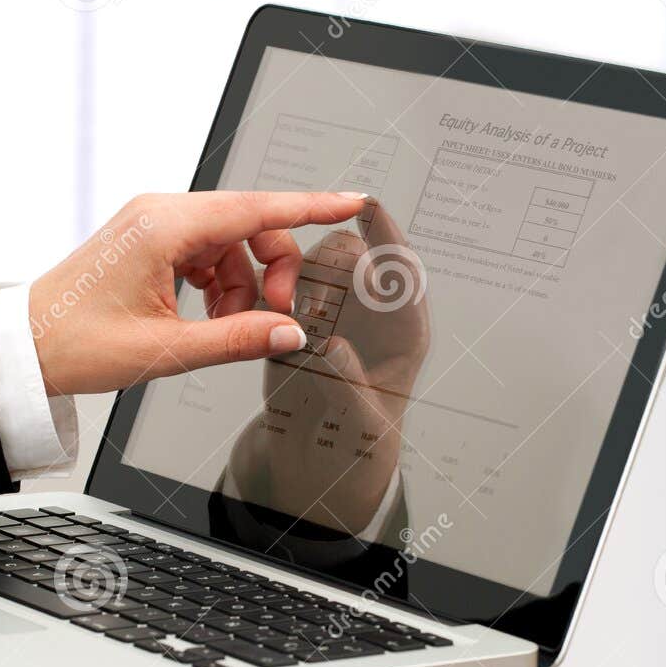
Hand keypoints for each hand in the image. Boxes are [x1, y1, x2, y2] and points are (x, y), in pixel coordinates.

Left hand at [28, 190, 368, 395]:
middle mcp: (159, 213)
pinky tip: (209, 316)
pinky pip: (207, 251)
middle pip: (250, 224)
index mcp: (163, 226)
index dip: (311, 206)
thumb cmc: (76, 342)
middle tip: (274, 318)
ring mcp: (153, 224)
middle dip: (274, 270)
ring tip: (225, 328)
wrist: (27, 346)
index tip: (352, 201)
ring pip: (231, 242)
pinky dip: (220, 283)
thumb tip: (289, 332)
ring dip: (243, 284)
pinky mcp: (149, 240)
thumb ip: (238, 339)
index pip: (256, 207)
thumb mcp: (166, 350)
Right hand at [227, 208, 430, 531]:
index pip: (400, 270)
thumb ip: (347, 384)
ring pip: (308, 266)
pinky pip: (276, 289)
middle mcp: (363, 310)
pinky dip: (266, 295)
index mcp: (400, 327)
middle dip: (330, 266)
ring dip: (295, 281)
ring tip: (291, 323)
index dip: (386, 236)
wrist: (317, 458)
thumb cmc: (354, 439)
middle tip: (311, 307)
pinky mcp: (289, 321)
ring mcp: (325, 312)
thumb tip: (328, 346)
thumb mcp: (359, 421)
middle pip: (349, 255)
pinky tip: (265, 319)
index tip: (368, 208)